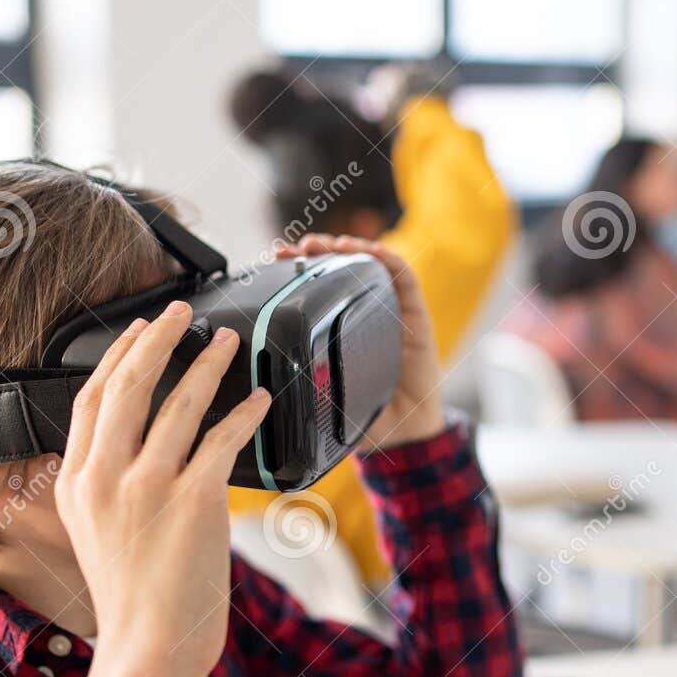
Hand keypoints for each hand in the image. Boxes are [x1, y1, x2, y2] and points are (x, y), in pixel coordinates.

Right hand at [56, 300, 271, 676]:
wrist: (148, 648)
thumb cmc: (132, 597)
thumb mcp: (92, 532)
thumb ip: (105, 485)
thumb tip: (135, 442)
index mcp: (76, 483)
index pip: (90, 399)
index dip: (117, 356)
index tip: (139, 330)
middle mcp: (106, 479)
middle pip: (129, 385)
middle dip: (158, 339)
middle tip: (182, 312)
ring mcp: (148, 488)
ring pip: (180, 402)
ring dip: (209, 363)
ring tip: (230, 342)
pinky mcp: (194, 501)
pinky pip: (224, 438)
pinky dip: (245, 412)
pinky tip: (260, 399)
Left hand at [278, 234, 444, 450]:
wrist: (405, 432)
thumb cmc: (364, 412)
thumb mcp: (322, 397)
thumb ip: (298, 388)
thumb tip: (260, 392)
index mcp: (338, 326)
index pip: (315, 286)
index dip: (294, 270)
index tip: (274, 260)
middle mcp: (365, 312)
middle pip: (340, 268)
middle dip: (318, 251)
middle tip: (298, 248)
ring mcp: (391, 311)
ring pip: (369, 266)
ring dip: (350, 248)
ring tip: (331, 244)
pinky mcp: (416, 316)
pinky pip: (405, 280)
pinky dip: (389, 260)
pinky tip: (373, 250)